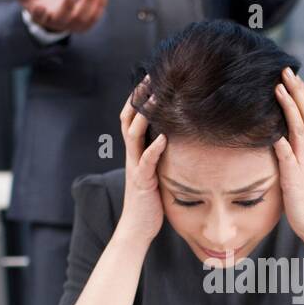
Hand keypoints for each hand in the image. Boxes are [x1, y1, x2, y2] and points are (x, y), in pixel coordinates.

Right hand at [0, 0, 108, 34]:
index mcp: (41, 15)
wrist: (53, 10)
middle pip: (64, 16)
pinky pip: (95, 16)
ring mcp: (73, 23)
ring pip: (83, 16)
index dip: (39, 12)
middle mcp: (57, 22)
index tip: (39, 5)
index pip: (39, 16)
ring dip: (90, 0)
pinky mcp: (85, 22)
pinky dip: (100, 4)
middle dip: (69, 3)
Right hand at [115, 80, 166, 247]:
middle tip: (151, 77)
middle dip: (138, 97)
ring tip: (156, 98)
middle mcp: (131, 155)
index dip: (138, 97)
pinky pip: (146, 161)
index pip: (131, 117)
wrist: (138, 227)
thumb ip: (159, 154)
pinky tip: (163, 136)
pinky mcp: (141, 181)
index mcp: (135, 151)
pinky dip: (154, 148)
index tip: (150, 78)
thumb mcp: (155, 171)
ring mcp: (135, 166)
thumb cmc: (150, 200)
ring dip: (145, 115)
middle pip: (128, 118)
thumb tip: (175, 138)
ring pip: (133, 134)